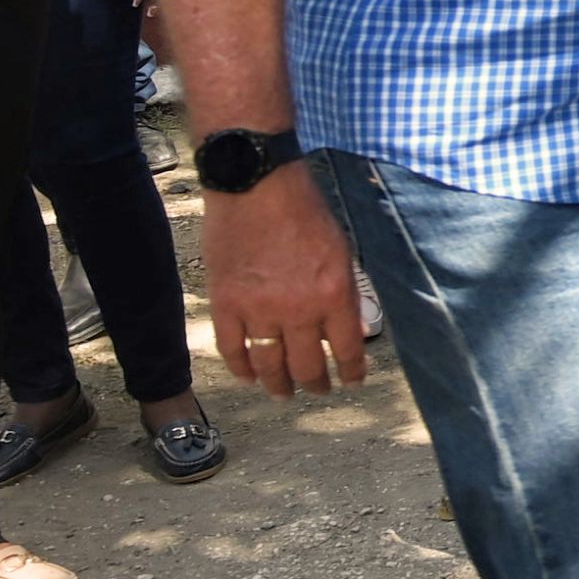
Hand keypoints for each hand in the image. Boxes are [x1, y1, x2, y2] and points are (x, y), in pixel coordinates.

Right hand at [204, 177, 368, 396]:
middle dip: (315, 383)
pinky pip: (232, 349)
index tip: (351, 383)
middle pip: (307, 365)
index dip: (351, 372)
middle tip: (317, 390)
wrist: (256, 185)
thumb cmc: (305, 212)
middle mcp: (298, 309)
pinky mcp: (225, 303)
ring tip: (284, 393)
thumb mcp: (342, 252)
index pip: (347, 349)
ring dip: (278, 385)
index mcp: (334, 294)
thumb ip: (347, 294)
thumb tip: (354, 330)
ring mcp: (258, 309)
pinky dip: (240, 368)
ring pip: (269, 364)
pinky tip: (249, 377)